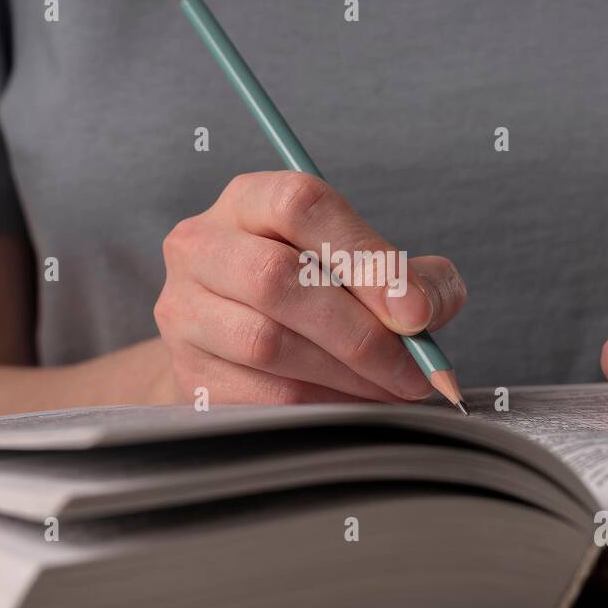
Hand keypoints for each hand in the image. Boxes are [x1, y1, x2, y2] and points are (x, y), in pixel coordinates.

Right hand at [155, 171, 466, 403]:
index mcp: (249, 200)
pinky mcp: (187, 372)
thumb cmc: (321, 294)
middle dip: (359, 332)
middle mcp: (201, 246)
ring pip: (265, 343)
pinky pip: (258, 396)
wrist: (248, 349)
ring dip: (344, 375)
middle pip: (275, 278)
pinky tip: (353, 407)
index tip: (417, 313)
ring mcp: (184, 311)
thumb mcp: (369, 268)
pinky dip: (319, 406)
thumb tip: (423, 308)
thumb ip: (414, 278)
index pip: (301, 206)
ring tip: (392, 390)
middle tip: (414, 370)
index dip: (365, 258)